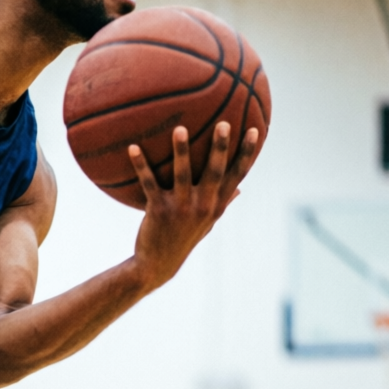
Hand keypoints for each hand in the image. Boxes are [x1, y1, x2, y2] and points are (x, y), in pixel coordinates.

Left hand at [128, 121, 256, 289]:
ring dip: (181, 151)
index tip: (256, 130)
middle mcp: (202, 206)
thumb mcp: (207, 223)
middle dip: (220, 147)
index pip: (236, 175)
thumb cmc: (183, 239)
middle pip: (214, 171)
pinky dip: (141, 165)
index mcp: (216, 205)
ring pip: (182, 174)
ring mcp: (181, 208)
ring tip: (179, 129)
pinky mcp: (158, 210)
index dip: (247, 154)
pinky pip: (149, 183)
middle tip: (224, 123)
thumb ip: (223, 203)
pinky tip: (133, 148)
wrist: (157, 265)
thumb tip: (241, 188)